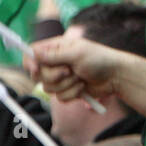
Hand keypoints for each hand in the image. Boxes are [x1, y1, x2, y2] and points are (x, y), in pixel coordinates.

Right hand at [31, 35, 145, 116]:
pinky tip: (83, 86)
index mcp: (56, 48)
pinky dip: (73, 93)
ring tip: (80, 77)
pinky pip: (60, 98)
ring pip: (49, 88)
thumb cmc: (99, 58)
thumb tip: (34, 53)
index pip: (33, 53)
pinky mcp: (68, 90)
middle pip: (39, 75)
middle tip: (69, 70)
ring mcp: (62, 78)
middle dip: (54, 76)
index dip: (30, 62)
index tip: (35, 69)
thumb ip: (54, 55)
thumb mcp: (76, 53)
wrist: (115, 76)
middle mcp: (56, 63)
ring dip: (67, 84)